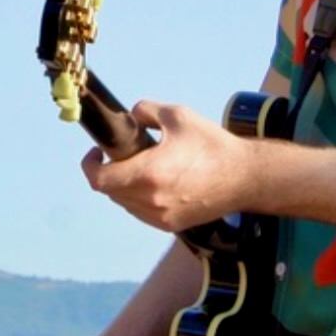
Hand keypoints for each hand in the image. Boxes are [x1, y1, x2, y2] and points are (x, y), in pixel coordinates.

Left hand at [82, 100, 257, 232]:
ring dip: (124, 186)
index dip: (90, 165)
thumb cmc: (213, 145)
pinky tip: (156, 182)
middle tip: (122, 154)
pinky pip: (142, 213)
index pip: (99, 179)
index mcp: (148, 173)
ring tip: (141, 167)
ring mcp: (161, 217)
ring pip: (125, 204)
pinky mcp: (172, 225)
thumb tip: (131, 117)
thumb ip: (145, 111)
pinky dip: (139, 198)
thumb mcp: (177, 115)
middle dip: (109, 171)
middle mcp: (150, 200)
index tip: (96, 151)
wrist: (245, 177)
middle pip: (110, 191)